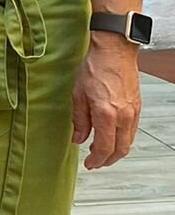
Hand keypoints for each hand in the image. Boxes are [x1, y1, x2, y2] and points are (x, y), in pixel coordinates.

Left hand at [72, 34, 141, 168]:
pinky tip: (112, 137)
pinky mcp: (136, 106)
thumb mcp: (78, 94)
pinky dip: (122, 139)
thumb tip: (78, 138)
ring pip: (128, 141)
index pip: (104, 147)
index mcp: (106, 114)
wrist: (114, 50)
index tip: (88, 164)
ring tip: (101, 152)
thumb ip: (79, 120)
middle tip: (95, 162)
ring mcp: (133, 111)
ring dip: (115, 151)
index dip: (96, 160)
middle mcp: (123, 115)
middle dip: (107, 160)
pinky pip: (131, 130)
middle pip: (120, 149)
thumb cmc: (95, 67)